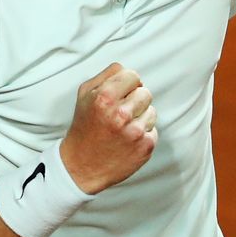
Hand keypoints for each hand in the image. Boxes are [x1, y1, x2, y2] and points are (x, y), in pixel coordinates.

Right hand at [58, 63, 158, 193]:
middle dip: (134, 100)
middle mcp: (121, 114)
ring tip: (123, 128)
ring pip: (152, 111)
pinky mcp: (145, 147)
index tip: (120, 94)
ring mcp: (135, 132)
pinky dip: (143, 134)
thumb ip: (107, 75)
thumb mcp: (85, 95)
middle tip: (119, 114)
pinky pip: (153, 130)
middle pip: (145, 92)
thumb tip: (127, 70)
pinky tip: (127, 140)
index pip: (133, 76)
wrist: (82, 166)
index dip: (127, 84)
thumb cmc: (84, 128)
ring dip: (140, 117)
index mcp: (104, 97)